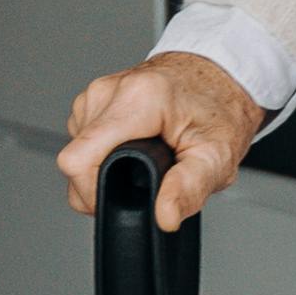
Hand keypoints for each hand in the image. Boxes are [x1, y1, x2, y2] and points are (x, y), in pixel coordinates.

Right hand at [57, 51, 261, 224]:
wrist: (218, 77)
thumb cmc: (219, 110)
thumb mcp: (218, 156)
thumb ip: (190, 188)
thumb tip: (164, 216)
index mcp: (138, 99)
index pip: (78, 159)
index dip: (92, 192)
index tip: (122, 199)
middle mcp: (109, 90)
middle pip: (75, 159)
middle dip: (106, 182)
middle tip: (147, 177)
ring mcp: (97, 93)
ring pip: (78, 152)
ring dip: (106, 167)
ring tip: (145, 157)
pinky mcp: (93, 99)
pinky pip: (83, 141)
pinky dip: (105, 153)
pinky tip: (135, 147)